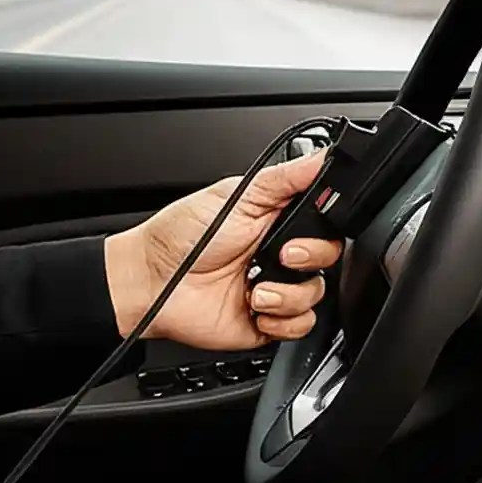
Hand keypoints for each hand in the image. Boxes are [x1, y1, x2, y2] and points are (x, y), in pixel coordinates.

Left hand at [104, 151, 342, 349]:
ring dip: (289, 294)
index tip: (311, 223)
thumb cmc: (181, 236)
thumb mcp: (237, 195)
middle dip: (310, 257)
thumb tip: (324, 157)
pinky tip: (256, 308)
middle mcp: (279, 254)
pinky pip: (300, 326)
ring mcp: (275, 288)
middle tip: (281, 255)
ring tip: (256, 287)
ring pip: (316, 294)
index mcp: (277, 219)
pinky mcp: (268, 320)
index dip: (328, 224)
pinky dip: (282, 321)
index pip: (325, 220)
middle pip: (329, 258)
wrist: (152, 283)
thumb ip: (285, 178)